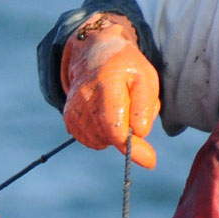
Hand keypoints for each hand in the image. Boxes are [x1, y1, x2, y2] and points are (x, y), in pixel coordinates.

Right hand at [61, 15, 159, 169]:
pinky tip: (107, 118)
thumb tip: (141, 134)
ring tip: (118, 110)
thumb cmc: (126, 69)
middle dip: (128, 136)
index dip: (131, 146)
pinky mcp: (68, 119)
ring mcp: (73, 110)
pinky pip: (92, 141)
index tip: (150, 160)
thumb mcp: (146, 79)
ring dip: (115, 134)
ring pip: (101, 141)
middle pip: (109, 136)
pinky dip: (104, 135)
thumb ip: (146, 106)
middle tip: (134, 115)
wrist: (94, 57)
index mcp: (107, 83)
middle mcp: (84, 98)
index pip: (114, 125)